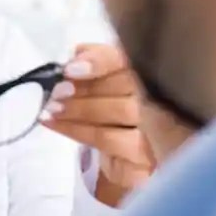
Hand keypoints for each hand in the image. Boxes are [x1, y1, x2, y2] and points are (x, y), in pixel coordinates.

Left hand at [40, 44, 155, 204]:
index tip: (71, 67)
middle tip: (56, 90)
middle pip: (127, 83)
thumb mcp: (103, 86)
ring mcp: (162, 128)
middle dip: (86, 86)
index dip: (100, 59)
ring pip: (117, 110)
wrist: (127, 163)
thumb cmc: (113, 117)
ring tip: (51, 108)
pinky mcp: (147, 156)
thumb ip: (96, 63)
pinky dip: (74, 129)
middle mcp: (165, 95)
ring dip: (77, 108)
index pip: (130, 57)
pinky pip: (106, 138)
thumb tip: (77, 51)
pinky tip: (53, 123)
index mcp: (152, 70)